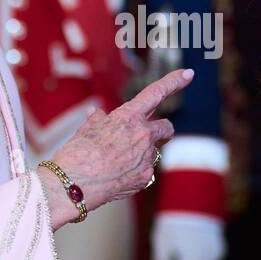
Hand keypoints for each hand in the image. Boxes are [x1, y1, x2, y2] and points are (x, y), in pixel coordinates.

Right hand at [46, 69, 193, 221]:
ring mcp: (147, 158)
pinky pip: (145, 171)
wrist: (72, 185)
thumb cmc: (75, 154)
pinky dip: (134, 172)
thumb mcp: (86, 130)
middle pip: (166, 127)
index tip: (188, 73)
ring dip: (141, 154)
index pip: (156, 93)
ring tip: (115, 163)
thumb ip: (98, 120)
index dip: (173, 81)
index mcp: (128, 117)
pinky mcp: (146, 178)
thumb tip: (98, 114)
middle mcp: (143, 135)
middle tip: (145, 136)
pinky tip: (115, 177)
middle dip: (160, 130)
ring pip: (153, 152)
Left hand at [150, 213, 225, 259]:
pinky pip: (207, 258)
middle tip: (175, 245)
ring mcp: (215, 256)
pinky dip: (201, 253)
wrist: (196, 202)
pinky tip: (196, 241)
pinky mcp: (220, 250)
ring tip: (186, 241)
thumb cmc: (174, 222)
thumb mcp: (161, 242)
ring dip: (191, 259)